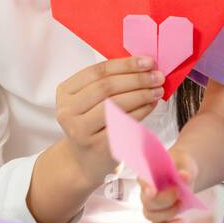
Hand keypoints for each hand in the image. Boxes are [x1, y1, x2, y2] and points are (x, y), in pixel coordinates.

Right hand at [54, 57, 163, 187]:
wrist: (84, 161)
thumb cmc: (93, 124)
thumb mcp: (90, 100)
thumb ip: (109, 81)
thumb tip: (144, 65)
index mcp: (65, 92)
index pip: (97, 71)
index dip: (125, 64)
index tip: (148, 61)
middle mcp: (67, 110)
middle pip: (106, 87)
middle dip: (136, 79)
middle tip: (158, 76)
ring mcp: (80, 130)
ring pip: (115, 104)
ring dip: (141, 94)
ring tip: (158, 89)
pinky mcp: (97, 146)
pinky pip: (123, 123)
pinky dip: (141, 111)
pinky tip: (151, 105)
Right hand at [139, 147, 198, 222]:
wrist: (184, 175)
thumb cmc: (180, 165)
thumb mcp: (185, 163)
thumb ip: (185, 169)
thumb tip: (184, 176)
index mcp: (148, 174)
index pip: (142, 181)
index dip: (145, 188)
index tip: (152, 192)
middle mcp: (146, 191)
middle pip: (147, 202)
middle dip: (164, 200)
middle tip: (178, 192)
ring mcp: (151, 205)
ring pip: (150, 216)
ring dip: (168, 213)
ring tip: (181, 203)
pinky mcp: (160, 216)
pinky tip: (181, 221)